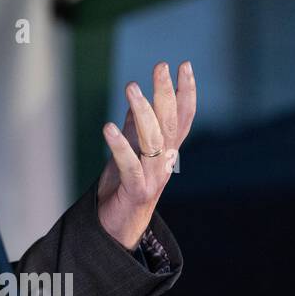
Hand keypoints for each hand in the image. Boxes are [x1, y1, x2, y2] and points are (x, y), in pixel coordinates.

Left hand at [97, 61, 195, 249]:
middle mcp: (165, 162)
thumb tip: (137, 99)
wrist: (117, 230)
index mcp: (166, 152)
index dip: (186, 92)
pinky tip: (108, 127)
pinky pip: (129, 165)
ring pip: (153, 140)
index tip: (185, 65)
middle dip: (167, 92)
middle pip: (171, 123)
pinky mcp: (137, 191)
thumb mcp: (130, 152)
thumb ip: (135, 128)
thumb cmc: (124, 188)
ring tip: (131, 86)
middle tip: (161, 65)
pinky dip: (119, 146)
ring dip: (143, 111)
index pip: (183, 118)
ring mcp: (153, 177)